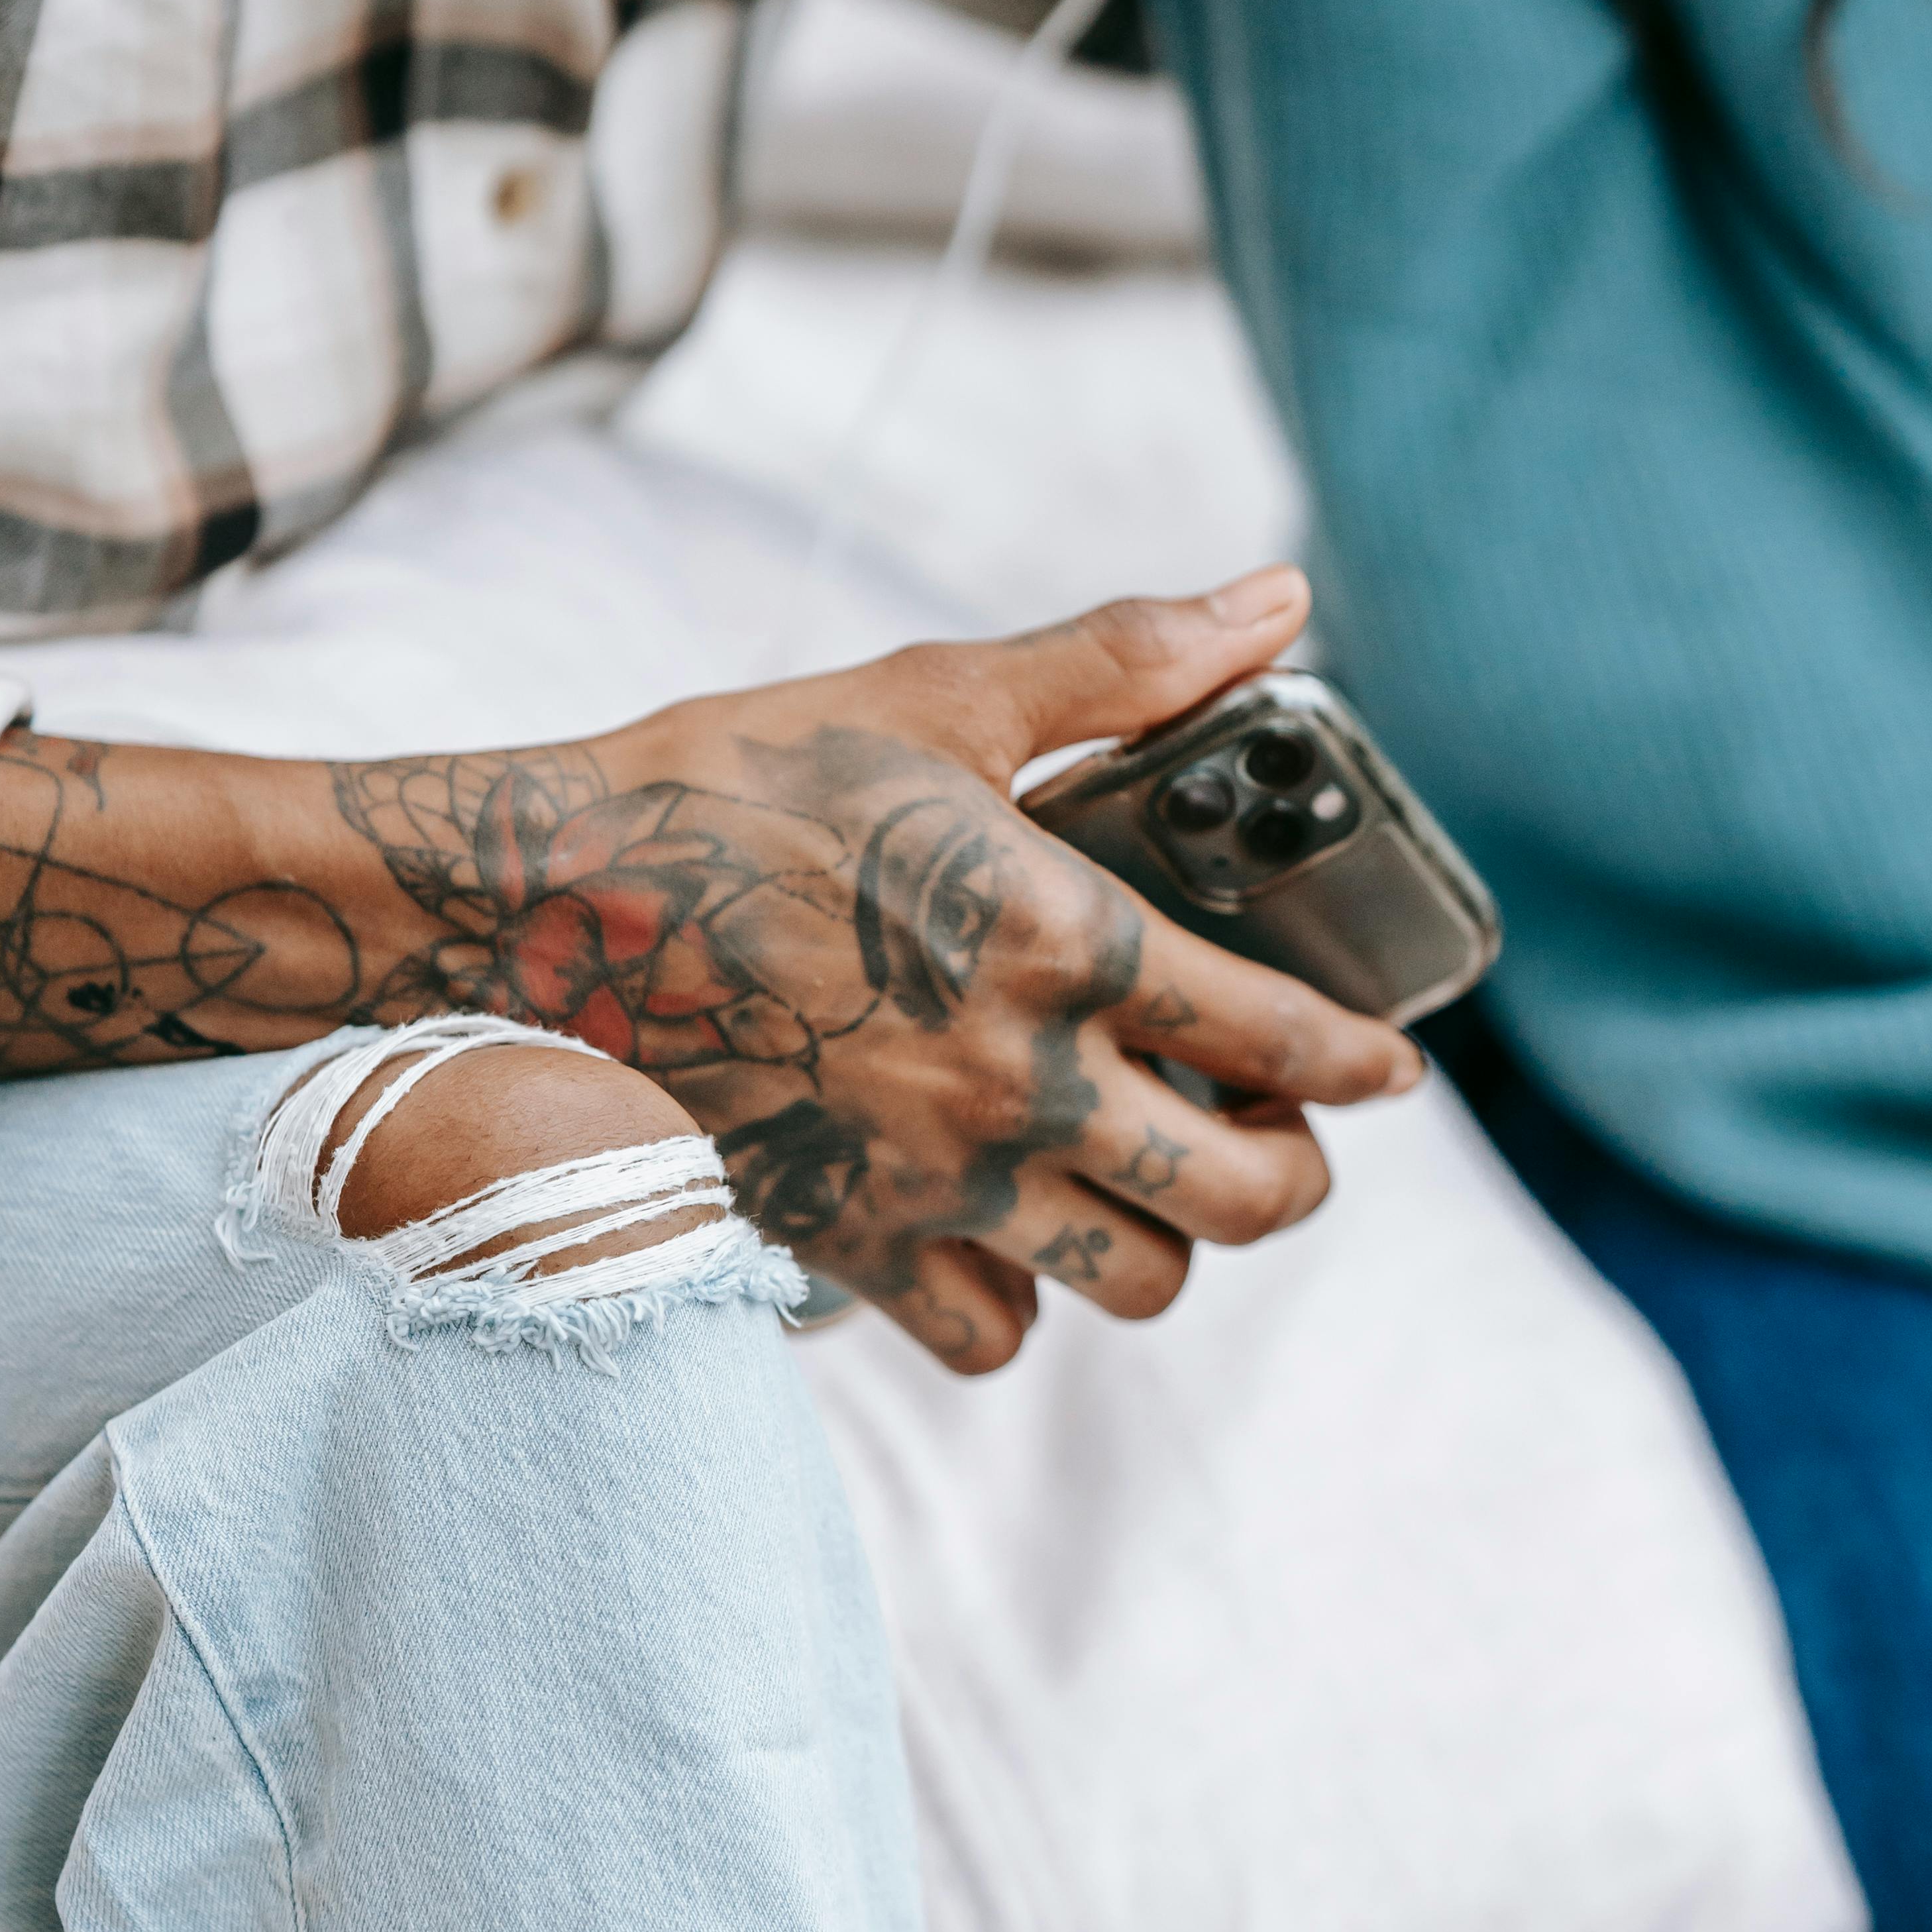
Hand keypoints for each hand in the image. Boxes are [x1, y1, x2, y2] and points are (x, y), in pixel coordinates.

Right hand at [328, 567, 1422, 1366]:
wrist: (543, 903)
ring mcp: (936, 1174)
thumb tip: (1279, 596)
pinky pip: (992, 1335)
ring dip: (1170, 1243)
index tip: (1389, 1071)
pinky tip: (1013, 1235)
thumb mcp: (941, 698)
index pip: (1278, 1037)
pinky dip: (1022, 1306)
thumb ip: (1124, 663)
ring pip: (1138, 1283)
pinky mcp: (853, 1238)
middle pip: (1241, 1199)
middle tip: (1276, 1134)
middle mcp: (1018, 1081)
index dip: (1362, 1066)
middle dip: (1292, 1174)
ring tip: (1152, 1182)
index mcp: (1059, 940)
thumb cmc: (740, 781)